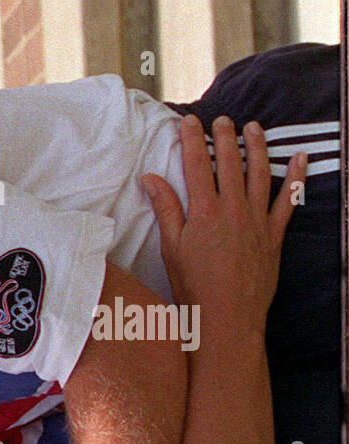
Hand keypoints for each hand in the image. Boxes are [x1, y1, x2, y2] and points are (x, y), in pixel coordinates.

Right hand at [140, 115, 305, 334]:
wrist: (226, 316)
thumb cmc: (193, 287)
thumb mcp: (171, 249)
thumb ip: (165, 209)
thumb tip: (150, 179)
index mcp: (204, 212)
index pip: (196, 165)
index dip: (192, 140)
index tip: (189, 122)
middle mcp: (233, 209)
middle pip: (230, 163)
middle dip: (225, 137)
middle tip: (222, 119)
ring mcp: (257, 219)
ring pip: (260, 173)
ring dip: (257, 147)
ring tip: (254, 128)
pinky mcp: (274, 234)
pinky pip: (289, 200)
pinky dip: (296, 177)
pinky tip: (300, 158)